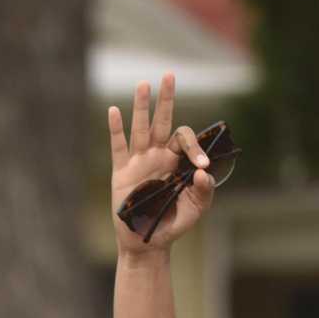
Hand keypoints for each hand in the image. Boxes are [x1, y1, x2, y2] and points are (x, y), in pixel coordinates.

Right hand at [109, 73, 215, 254]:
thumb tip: (202, 171)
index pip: (185, 140)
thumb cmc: (174, 224)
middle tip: (170, 75)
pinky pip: (118, 147)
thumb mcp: (196, 210)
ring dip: (141, 107)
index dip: (194, 148)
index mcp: (177, 161)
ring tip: (143, 84)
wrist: (148, 242)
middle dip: (166, 99)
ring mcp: (139, 162)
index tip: (200, 167)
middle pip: (163, 121)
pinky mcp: (121, 173)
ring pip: (140, 128)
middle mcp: (158, 156)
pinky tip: (114, 111)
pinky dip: (115, 130)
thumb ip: (204, 191)